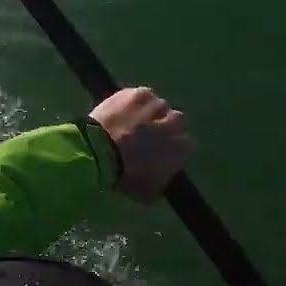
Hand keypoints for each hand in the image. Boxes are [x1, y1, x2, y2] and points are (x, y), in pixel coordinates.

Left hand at [89, 86, 194, 203]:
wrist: (100, 151)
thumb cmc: (126, 175)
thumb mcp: (149, 192)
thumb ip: (162, 181)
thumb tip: (163, 176)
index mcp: (182, 146)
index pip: (186, 144)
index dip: (172, 147)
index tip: (159, 151)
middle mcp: (176, 122)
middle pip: (177, 121)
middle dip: (164, 126)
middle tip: (146, 135)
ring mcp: (158, 104)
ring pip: (159, 106)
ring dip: (149, 113)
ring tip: (130, 121)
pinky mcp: (139, 93)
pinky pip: (142, 96)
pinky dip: (134, 102)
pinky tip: (123, 111)